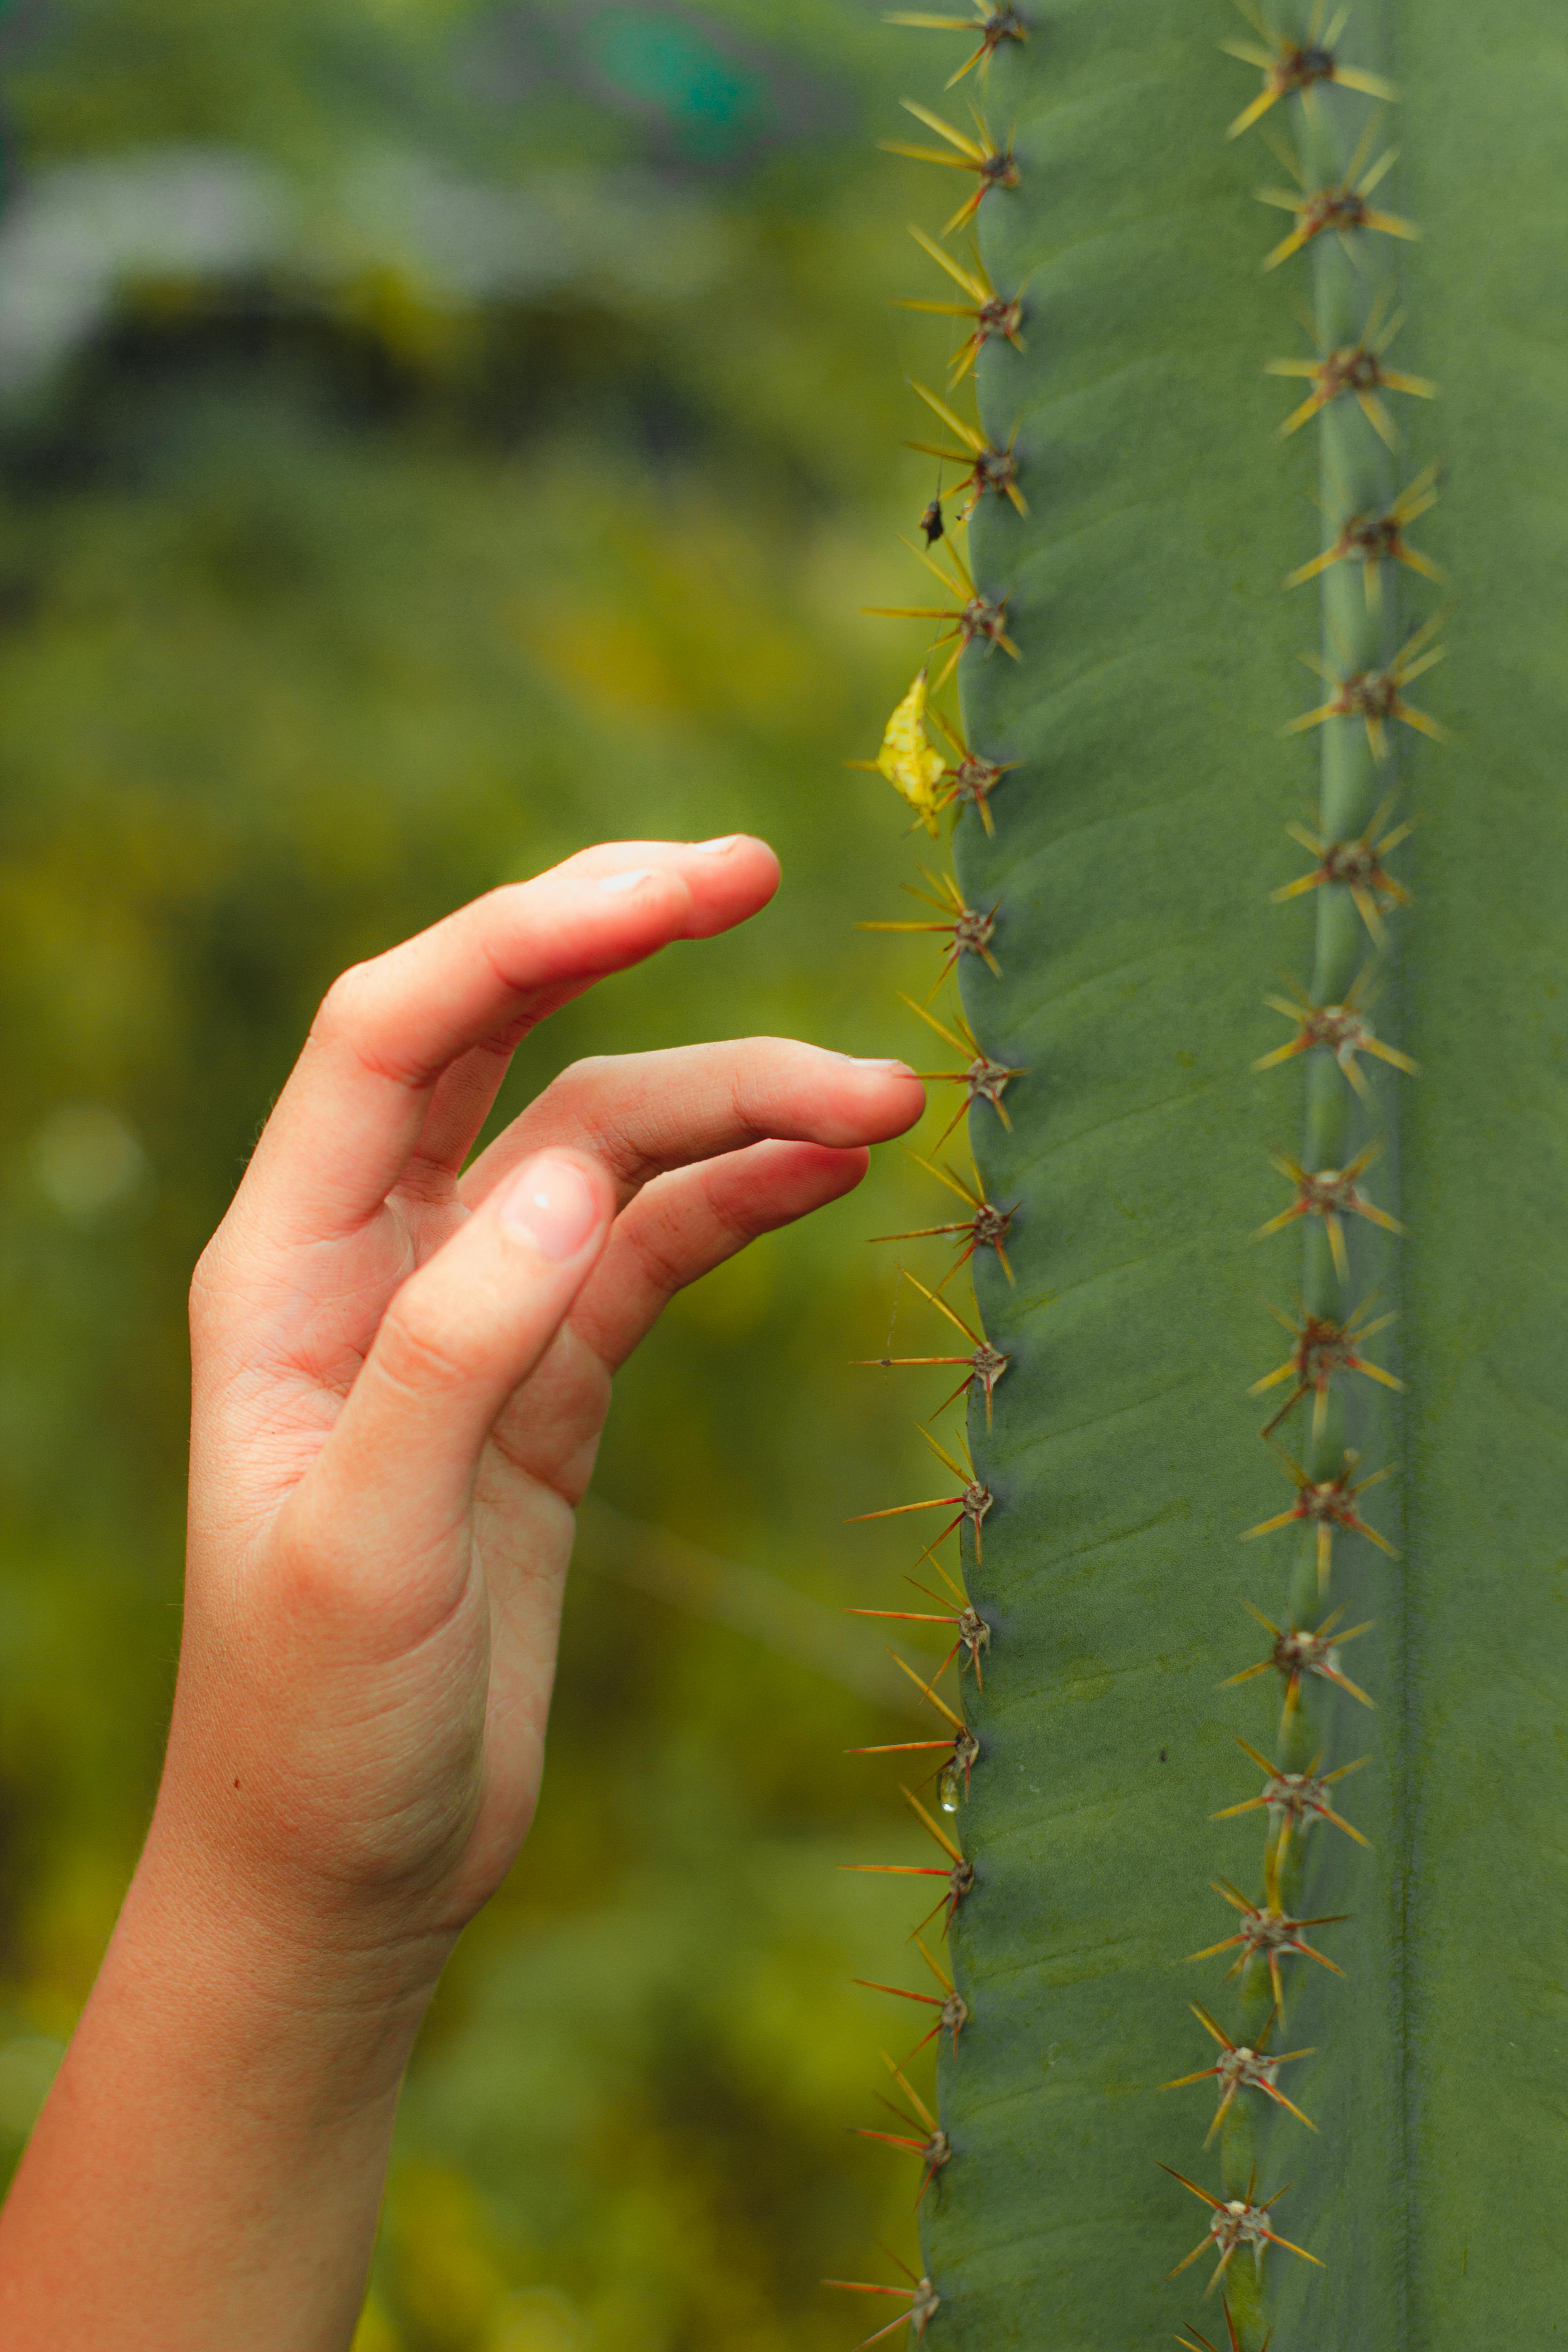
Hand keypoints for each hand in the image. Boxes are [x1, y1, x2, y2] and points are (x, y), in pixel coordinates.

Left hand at [164, 835, 923, 1979]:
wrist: (344, 1871)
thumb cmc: (311, 1727)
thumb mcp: (364, 1551)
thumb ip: (454, 1351)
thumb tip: (568, 1173)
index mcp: (284, 1266)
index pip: (397, 1030)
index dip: (530, 931)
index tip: (682, 887)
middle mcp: (372, 1258)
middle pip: (502, 1044)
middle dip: (625, 949)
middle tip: (758, 869)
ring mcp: (469, 1312)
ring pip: (606, 1149)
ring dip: (735, 1108)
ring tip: (885, 1103)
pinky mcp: (546, 1384)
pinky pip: (649, 1251)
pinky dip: (737, 1202)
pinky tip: (827, 1173)